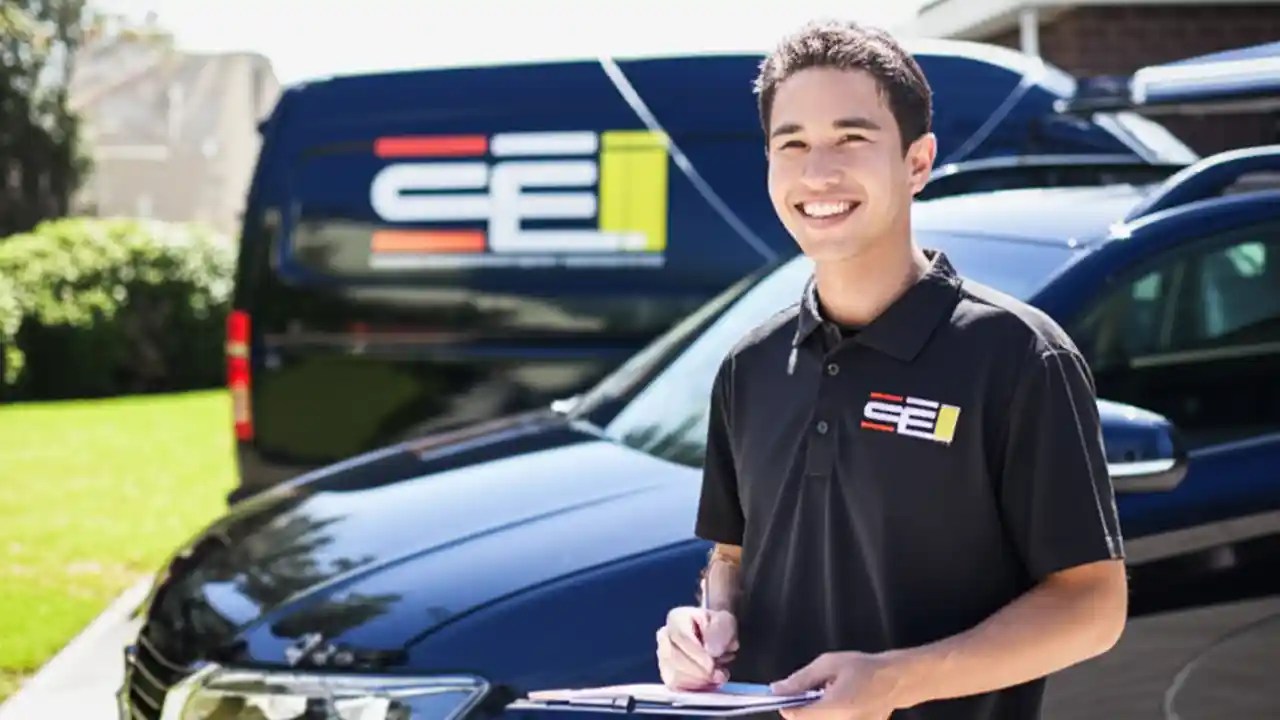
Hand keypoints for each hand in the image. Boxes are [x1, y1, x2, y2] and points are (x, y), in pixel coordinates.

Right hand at [656, 606, 738, 689]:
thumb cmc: (717, 627)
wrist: (714, 636)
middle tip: (719, 675)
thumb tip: (711, 650)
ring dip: (699, 680)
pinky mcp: (667, 674)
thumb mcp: (724, 621)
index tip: (713, 665)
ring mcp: (663, 656)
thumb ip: (718, 631)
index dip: (697, 654)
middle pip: (674, 658)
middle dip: (700, 671)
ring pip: (675, 675)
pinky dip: (694, 688)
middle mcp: (664, 636)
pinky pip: (676, 686)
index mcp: (676, 618)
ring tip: (717, 676)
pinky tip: (707, 683)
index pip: (681, 637)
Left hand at [770, 652, 904, 719]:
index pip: (798, 717)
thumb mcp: (829, 664)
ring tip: (830, 696)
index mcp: (835, 707)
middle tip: (813, 692)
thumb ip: (801, 679)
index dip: (787, 707)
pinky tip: (841, 703)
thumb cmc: (864, 668)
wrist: (897, 681)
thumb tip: (777, 689)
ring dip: (817, 713)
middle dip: (803, 710)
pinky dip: (830, 715)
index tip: (785, 698)